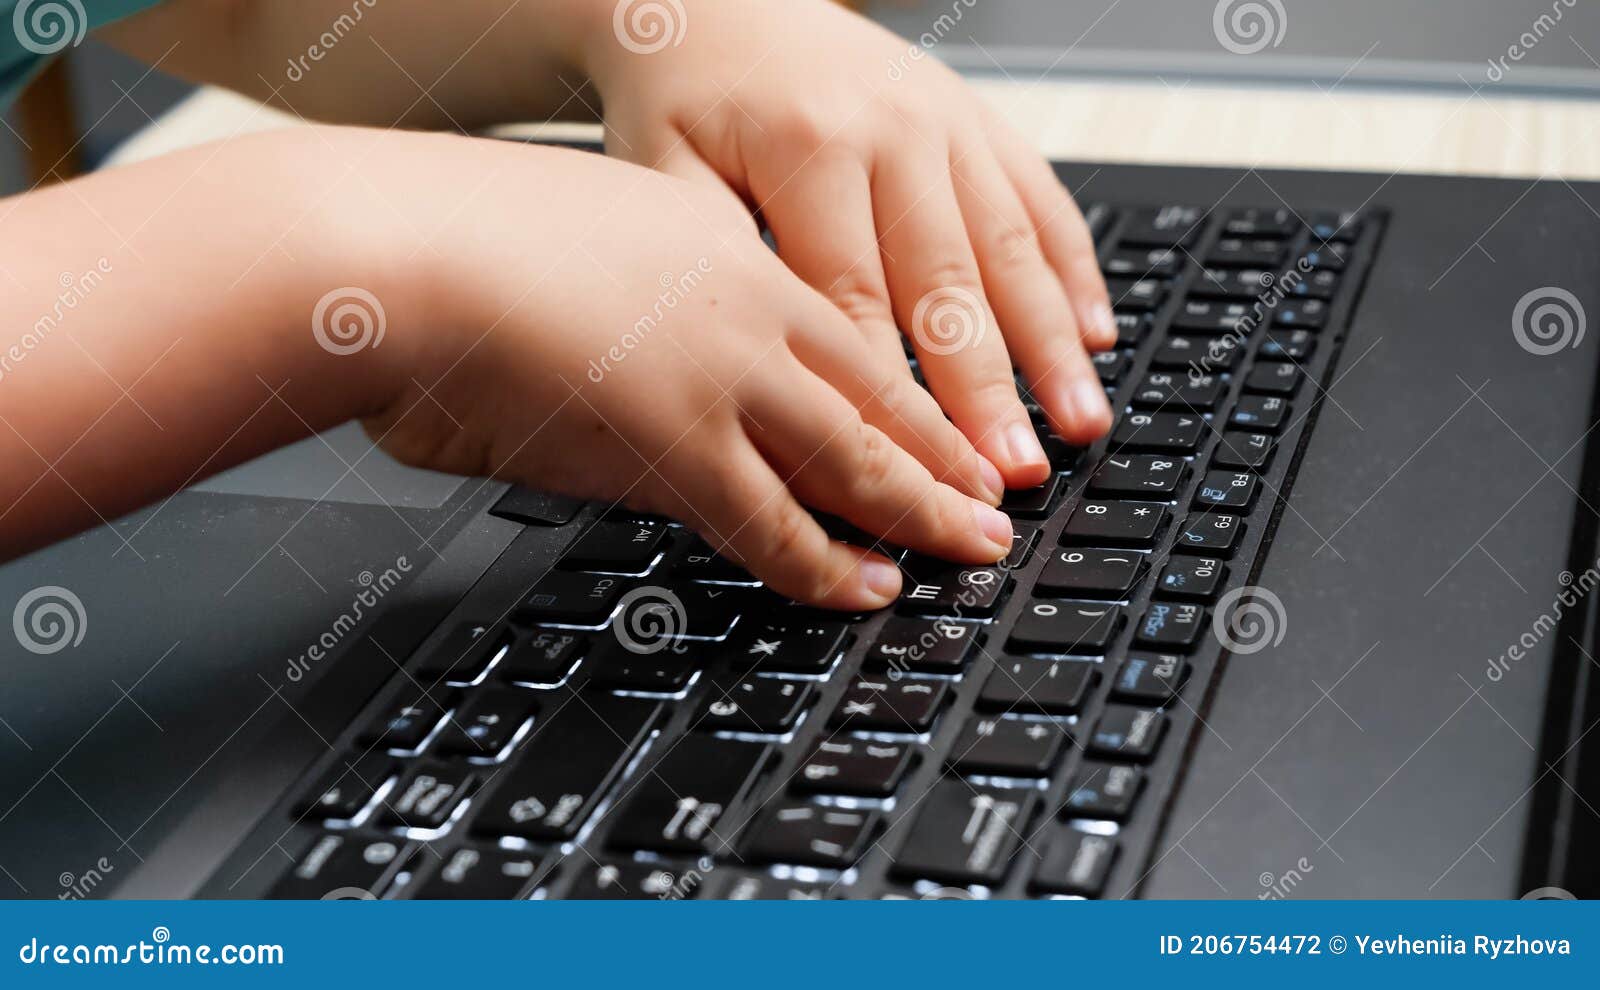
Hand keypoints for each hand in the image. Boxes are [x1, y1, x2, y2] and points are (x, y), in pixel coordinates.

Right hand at [364, 134, 1011, 609]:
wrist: (401, 243)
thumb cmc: (458, 240)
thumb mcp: (578, 252)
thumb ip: (640, 313)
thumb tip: (661, 376)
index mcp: (720, 242)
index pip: (841, 326)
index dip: (906, 383)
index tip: (949, 418)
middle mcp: (742, 299)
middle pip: (876, 386)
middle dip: (947, 449)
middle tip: (998, 494)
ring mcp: (720, 368)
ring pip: (853, 451)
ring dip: (919, 507)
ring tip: (969, 549)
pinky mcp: (679, 435)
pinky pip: (773, 516)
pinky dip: (826, 559)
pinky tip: (865, 586)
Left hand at [576, 0, 1115, 487]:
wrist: (721, 1)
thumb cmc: (686, 98)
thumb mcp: (664, 174)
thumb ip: (717, 262)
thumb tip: (770, 366)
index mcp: (810, 151)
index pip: (858, 304)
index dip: (891, 398)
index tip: (913, 474)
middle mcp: (893, 132)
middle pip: (949, 286)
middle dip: (989, 390)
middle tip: (1018, 472)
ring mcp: (947, 121)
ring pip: (1012, 249)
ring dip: (1052, 344)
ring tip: (1082, 423)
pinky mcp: (979, 117)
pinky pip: (1040, 199)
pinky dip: (1075, 270)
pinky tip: (1098, 334)